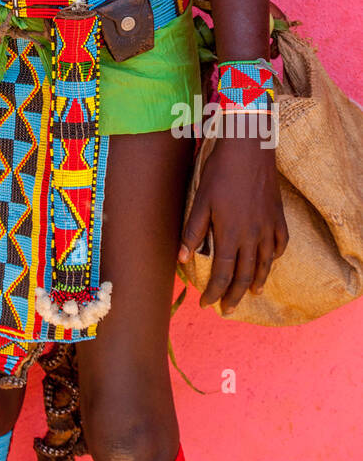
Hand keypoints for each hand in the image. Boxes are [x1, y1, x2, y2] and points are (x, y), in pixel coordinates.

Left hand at [178, 131, 287, 314]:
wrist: (249, 149)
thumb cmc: (220, 172)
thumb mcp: (200, 200)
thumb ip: (193, 231)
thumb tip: (181, 258)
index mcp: (231, 235)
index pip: (223, 274)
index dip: (214, 292)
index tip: (206, 303)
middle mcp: (253, 237)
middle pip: (244, 275)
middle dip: (234, 296)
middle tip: (228, 310)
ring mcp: (268, 227)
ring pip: (265, 264)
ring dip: (256, 281)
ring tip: (251, 294)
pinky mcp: (278, 217)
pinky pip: (279, 244)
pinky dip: (274, 257)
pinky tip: (270, 261)